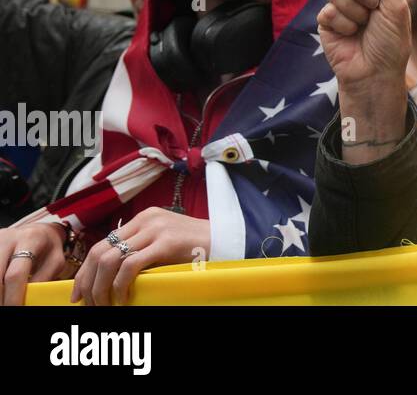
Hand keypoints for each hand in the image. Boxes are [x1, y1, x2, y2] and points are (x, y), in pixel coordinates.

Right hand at [1, 222, 67, 305]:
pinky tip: (2, 290)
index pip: (15, 274)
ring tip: (5, 300)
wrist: (38, 230)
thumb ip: (44, 278)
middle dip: (1, 296)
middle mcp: (9, 238)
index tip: (16, 308)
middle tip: (7, 307)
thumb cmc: (48, 248)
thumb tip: (31, 299)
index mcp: (30, 239)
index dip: (13, 295)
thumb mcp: (55, 260)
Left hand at [71, 209, 210, 305]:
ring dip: (101, 287)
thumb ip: (142, 248)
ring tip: (103, 305)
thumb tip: (113, 274)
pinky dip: (120, 286)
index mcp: (143, 218)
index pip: (102, 244)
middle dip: (87, 280)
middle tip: (84, 302)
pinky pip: (130, 266)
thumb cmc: (197, 247)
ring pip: (110, 259)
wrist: (229, 238)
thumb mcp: (164, 242)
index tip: (79, 292)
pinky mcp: (165, 243)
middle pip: (99, 251)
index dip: (85, 271)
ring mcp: (155, 230)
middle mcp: (145, 220)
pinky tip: (123, 298)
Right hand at [318, 0, 410, 160]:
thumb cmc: (392, 43)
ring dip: (354, 9)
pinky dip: (344, 25)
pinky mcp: (326, 19)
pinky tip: (351, 36)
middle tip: (372, 4)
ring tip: (364, 25)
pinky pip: (327, 10)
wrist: (374, 74)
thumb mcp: (395, 6)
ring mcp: (342, 3)